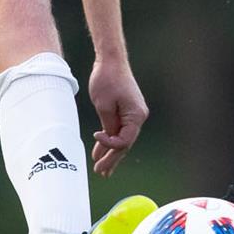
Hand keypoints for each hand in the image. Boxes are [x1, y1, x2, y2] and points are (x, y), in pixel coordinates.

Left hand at [88, 56, 147, 175]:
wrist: (111, 61)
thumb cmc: (107, 79)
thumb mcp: (104, 105)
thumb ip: (108, 125)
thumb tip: (109, 141)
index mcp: (136, 116)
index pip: (124, 141)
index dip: (109, 144)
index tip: (95, 136)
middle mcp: (138, 117)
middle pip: (125, 144)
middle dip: (112, 159)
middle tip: (100, 172)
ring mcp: (133, 115)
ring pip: (122, 139)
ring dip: (110, 153)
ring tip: (101, 169)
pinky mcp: (126, 112)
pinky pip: (118, 131)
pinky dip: (110, 141)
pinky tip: (100, 153)